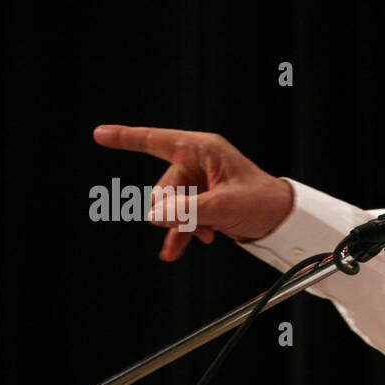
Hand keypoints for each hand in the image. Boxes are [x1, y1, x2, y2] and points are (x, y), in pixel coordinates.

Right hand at [92, 125, 294, 260]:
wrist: (284, 222)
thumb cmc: (264, 202)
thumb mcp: (225, 206)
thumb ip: (188, 210)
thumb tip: (157, 214)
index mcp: (203, 150)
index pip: (156, 140)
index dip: (126, 138)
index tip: (99, 134)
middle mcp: (198, 164)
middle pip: (163, 187)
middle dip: (175, 209)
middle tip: (200, 220)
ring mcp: (199, 185)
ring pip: (170, 207)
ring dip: (181, 225)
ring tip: (202, 236)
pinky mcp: (203, 203)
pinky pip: (180, 218)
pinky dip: (180, 233)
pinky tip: (175, 250)